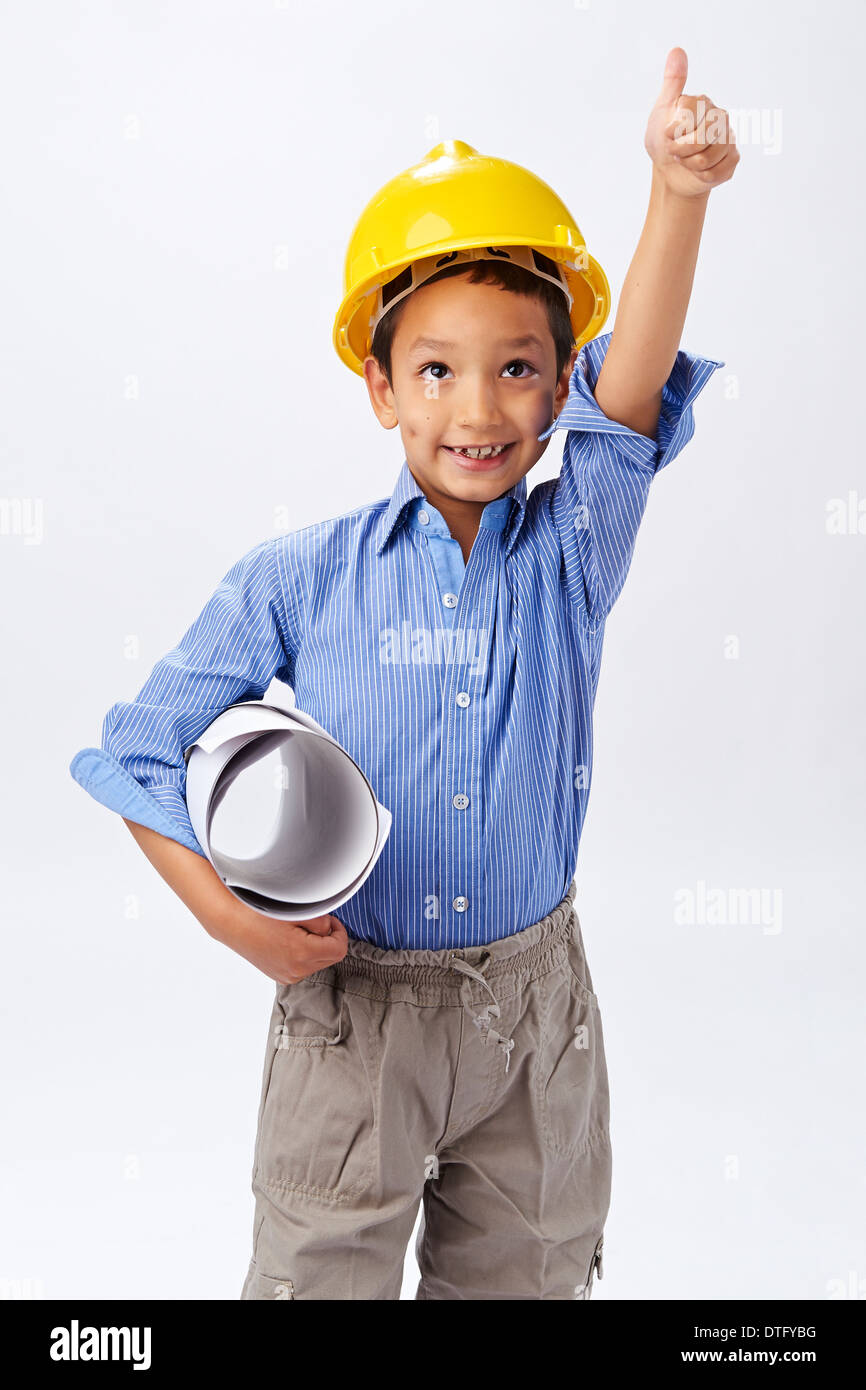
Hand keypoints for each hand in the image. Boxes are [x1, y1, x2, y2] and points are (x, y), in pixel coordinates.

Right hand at [207, 901, 349, 984]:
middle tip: (313, 923)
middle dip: (328, 940)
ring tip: (297, 931)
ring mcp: (287, 976)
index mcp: (302, 953)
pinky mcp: (280, 976)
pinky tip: (289, 941)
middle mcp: (296, 970)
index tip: (332, 922)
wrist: (231, 923)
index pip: (339, 949)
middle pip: (330, 958)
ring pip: (317, 963)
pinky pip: (303, 967)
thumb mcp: (296, 911)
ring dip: (316, 948)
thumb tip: (329, 930)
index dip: (340, 932)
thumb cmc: (259, 913)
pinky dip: (304, 955)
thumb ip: (322, 922)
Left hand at [645, 46, 739, 197]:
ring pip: (708, 157)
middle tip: (675, 150)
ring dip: (689, 164)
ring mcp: (729, 138)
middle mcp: (720, 116)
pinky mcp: (732, 159)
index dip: (673, 131)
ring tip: (687, 159)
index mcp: (703, 102)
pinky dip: (701, 176)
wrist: (670, 172)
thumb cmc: (664, 140)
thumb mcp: (661, 111)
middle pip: (701, 137)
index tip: (667, 133)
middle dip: (681, 150)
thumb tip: (677, 50)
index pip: (689, 116)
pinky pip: (716, 172)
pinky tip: (698, 170)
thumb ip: (672, 83)